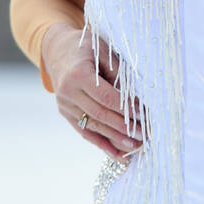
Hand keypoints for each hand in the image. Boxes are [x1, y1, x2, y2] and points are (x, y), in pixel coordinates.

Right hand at [41, 23, 143, 160]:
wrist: (57, 51)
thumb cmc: (86, 48)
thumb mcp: (103, 50)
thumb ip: (118, 71)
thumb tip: (136, 96)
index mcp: (77, 74)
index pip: (105, 96)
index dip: (125, 107)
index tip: (144, 115)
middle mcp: (67, 92)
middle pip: (100, 115)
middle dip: (124, 127)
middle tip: (145, 134)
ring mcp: (65, 106)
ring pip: (93, 127)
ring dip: (116, 139)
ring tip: (137, 147)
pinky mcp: (66, 114)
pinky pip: (85, 133)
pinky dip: (102, 145)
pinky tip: (118, 155)